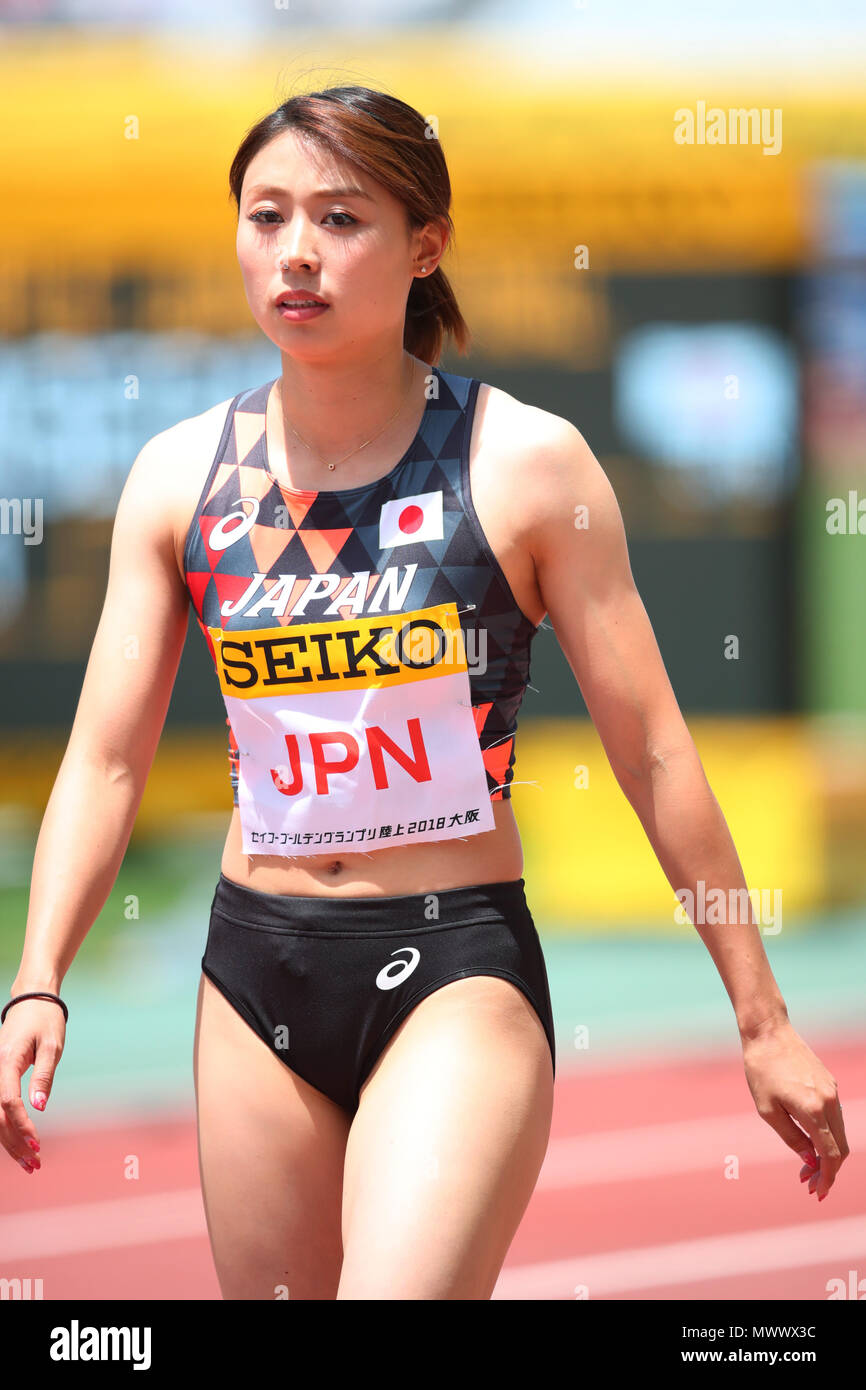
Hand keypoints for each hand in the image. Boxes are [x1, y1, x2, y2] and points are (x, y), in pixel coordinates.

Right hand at [0, 999, 65, 1174]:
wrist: (31, 1000)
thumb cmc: (45, 1021)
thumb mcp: (52, 1046)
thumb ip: (44, 1076)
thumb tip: (39, 1107)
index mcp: (6, 1061)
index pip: (7, 1101)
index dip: (20, 1125)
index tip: (38, 1142)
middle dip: (15, 1142)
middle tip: (36, 1163)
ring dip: (10, 1142)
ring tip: (31, 1163)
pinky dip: (7, 1129)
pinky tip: (20, 1146)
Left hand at [740, 1018, 847, 1200]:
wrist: (768, 1032)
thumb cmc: (761, 1070)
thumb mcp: (768, 1110)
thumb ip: (792, 1138)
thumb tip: (810, 1159)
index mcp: (813, 1110)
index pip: (830, 1154)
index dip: (826, 1178)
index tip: (817, 1193)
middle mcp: (829, 1101)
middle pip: (840, 1148)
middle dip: (828, 1171)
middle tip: (809, 1185)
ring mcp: (832, 1092)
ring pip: (839, 1134)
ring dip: (827, 1154)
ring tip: (806, 1168)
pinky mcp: (829, 1084)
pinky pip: (834, 1118)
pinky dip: (827, 1135)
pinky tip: (810, 1142)